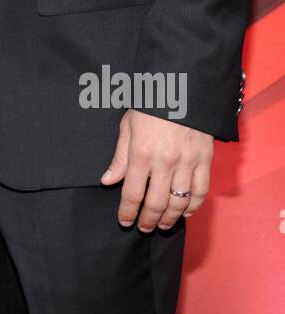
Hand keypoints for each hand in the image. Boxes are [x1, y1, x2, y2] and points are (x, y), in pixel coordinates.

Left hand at [101, 108, 212, 231]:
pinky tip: (185, 213)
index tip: (124, 221)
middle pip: (156, 204)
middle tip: (143, 228)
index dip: (127, 213)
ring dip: (170, 219)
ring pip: (179, 203)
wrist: (183, 86)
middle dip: (148, 220)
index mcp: (142, 154)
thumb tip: (108, 181)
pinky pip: (201, 191)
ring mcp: (188, 162)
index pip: (133, 194)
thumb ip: (120, 157)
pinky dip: (193, 206)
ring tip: (162, 224)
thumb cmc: (151, 104)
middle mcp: (165, 162)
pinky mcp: (205, 160)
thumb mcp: (128, 126)